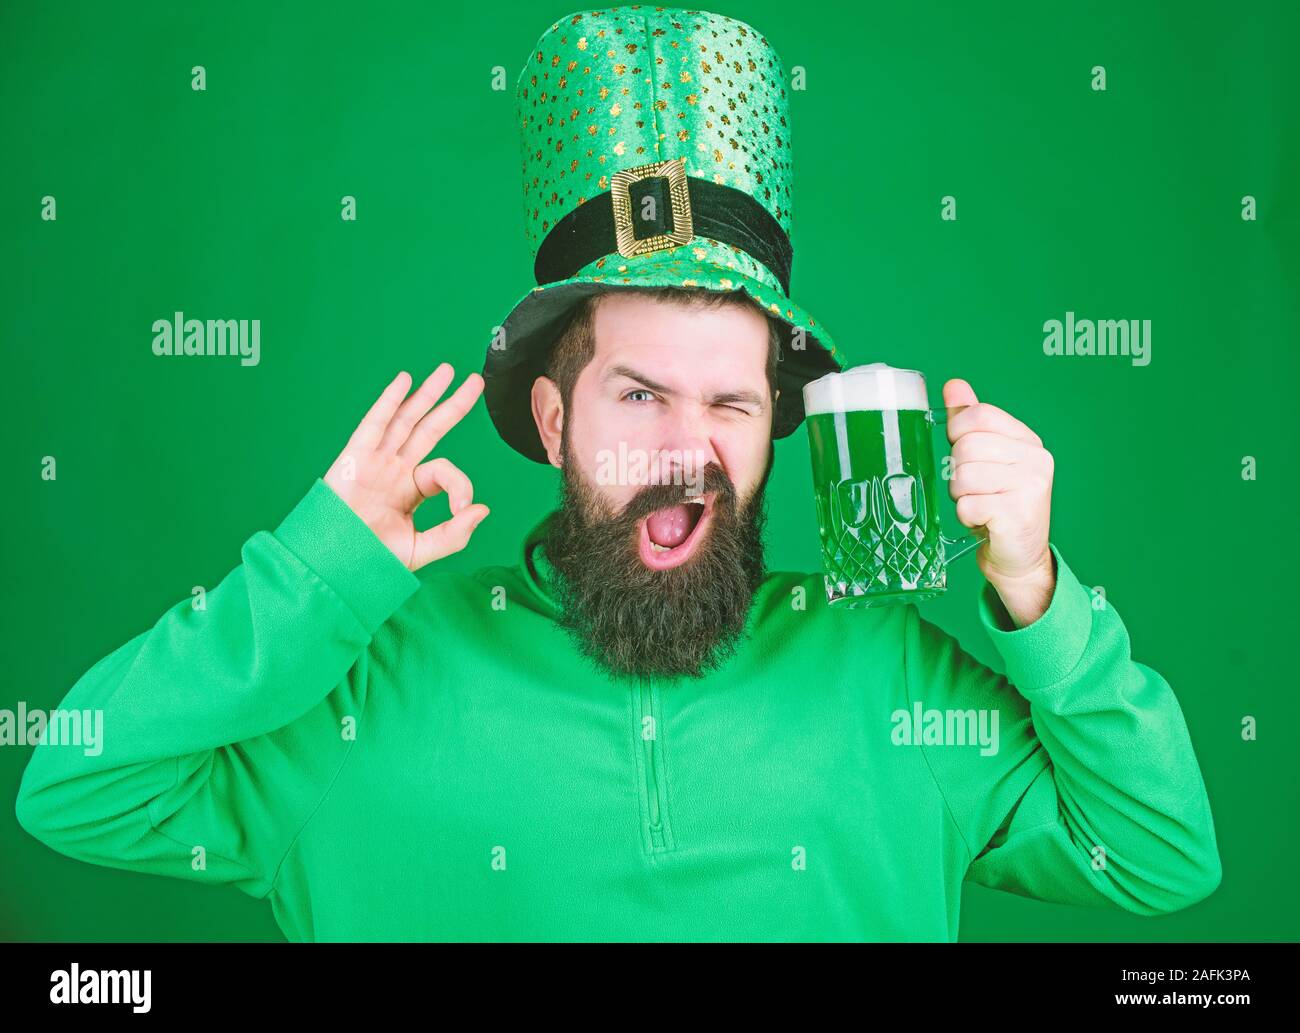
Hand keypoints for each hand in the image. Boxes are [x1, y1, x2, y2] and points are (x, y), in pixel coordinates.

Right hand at [324, 365, 488, 570]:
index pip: (444, 473)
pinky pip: (374, 425)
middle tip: (474, 382)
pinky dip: (389, 402)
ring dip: (426, 394)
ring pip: (406, 421)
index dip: (460, 485)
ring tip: (447, 371)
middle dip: (452, 405)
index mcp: (411, 491)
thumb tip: (482, 509)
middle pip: (429, 430)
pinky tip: (405, 381)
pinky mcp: (355, 459)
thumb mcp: (421, 550)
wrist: (335, 567)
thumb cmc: (371, 560)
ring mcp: (376, 462)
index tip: (462, 508)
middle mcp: (395, 470)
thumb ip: (454, 533)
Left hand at [942, 379, 1054, 626]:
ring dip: (960, 496)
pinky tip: (983, 521)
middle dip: (957, 472)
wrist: (1019, 557)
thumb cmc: (998, 505)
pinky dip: (966, 516)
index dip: (958, 432)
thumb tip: (954, 385)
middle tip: (974, 490)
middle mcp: (1036, 460)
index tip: (964, 453)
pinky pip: (967, 505)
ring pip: (963, 477)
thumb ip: (970, 421)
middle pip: (966, 447)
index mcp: (1028, 441)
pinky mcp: (1017, 515)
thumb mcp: (986, 458)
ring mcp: (1030, 487)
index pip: (979, 415)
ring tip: (980, 505)